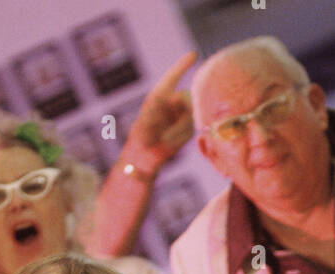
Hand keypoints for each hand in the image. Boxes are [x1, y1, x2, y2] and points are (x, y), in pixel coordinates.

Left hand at [121, 53, 195, 176]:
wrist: (144, 157)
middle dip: (180, 112)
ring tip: (163, 140)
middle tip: (167, 128)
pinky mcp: (188, 129)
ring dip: (177, 130)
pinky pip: (190, 130)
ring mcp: (183, 115)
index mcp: (160, 95)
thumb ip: (155, 110)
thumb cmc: (140, 137)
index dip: (183, 66)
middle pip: (188, 98)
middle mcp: (173, 102)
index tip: (193, 55)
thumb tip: (173, 101)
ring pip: (190, 117)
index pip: (173, 77)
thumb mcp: (144, 122)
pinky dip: (179, 138)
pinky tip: (168, 143)